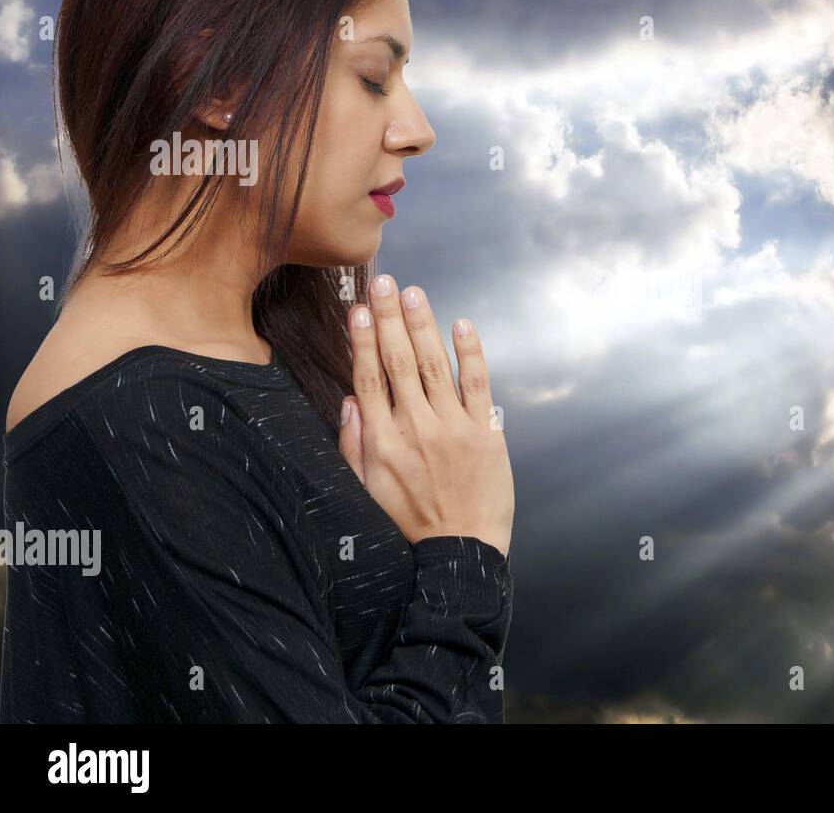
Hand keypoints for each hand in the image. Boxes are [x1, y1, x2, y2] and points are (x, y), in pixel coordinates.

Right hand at [336, 273, 513, 557]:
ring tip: (413, 293)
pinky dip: (470, 353)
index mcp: (382, 441)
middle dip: (389, 317)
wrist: (460, 552)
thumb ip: (352, 443)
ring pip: (434, 365)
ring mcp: (452, 428)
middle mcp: (415, 428)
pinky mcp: (485, 433)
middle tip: (383, 281)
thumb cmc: (410, 524)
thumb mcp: (365, 490)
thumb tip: (348, 398)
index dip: (363, 339)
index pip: (369, 377)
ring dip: (423, 325)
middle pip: (399, 361)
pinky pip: (477, 384)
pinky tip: (461, 325)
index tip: (359, 307)